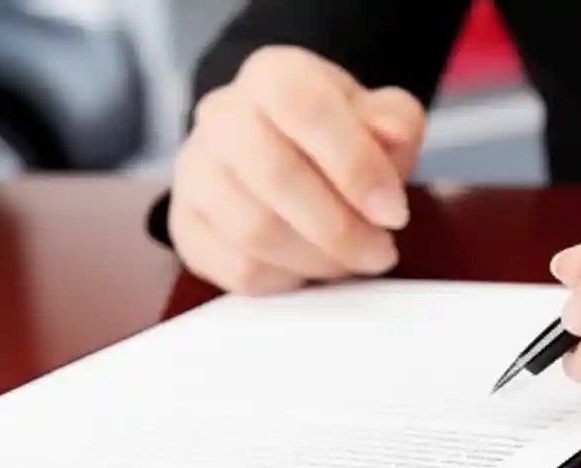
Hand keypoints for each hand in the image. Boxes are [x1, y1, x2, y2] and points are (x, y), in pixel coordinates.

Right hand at [168, 46, 425, 293]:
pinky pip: (237, 268)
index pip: (304, 107)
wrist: (282, 155)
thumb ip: (394, 123)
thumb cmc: (336, 140)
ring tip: (350, 262)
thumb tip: (390, 136)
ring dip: (316, 259)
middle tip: (379, 252)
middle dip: (339, 228)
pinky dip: (287, 280)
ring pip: (253, 231)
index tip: (394, 213)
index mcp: (272, 75)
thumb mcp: (380, 119)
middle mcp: (221, 115)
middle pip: (274, 176)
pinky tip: (310, 269)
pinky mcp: (186, 225)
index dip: (355, 165)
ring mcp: (194, 171)